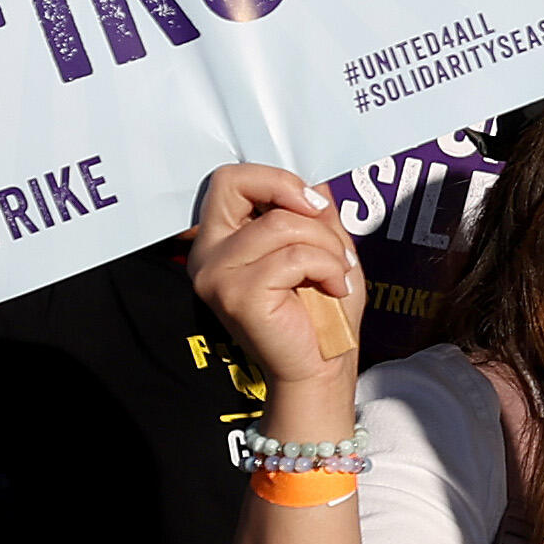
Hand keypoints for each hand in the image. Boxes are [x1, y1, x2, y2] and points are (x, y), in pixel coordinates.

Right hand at [189, 165, 366, 394]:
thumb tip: (312, 176)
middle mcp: (206, 254)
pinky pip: (294, 257)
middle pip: (234, 182)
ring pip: (281, 224)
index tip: (312, 203)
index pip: (230, 179)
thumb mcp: (321, 243)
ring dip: (325, 244)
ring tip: (337, 270)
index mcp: (220, 239)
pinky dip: (328, 267)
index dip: (276, 179)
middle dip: (287, 191)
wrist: (323, 366)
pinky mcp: (236, 295)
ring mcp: (216, 275)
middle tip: (322, 219)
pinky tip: (334, 288)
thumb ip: (310, 209)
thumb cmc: (321, 308)